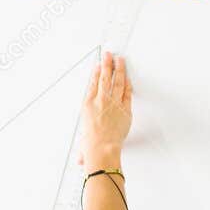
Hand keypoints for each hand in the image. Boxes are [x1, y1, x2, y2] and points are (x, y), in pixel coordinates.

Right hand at [79, 51, 131, 170]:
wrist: (102, 148)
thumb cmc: (91, 145)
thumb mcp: (82, 138)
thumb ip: (85, 140)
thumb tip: (82, 155)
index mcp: (88, 104)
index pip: (93, 82)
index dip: (96, 71)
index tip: (98, 65)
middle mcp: (100, 100)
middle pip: (105, 77)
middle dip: (107, 63)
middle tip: (109, 55)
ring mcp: (114, 103)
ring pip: (117, 81)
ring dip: (119, 68)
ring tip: (120, 60)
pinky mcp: (125, 108)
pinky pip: (127, 92)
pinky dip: (127, 84)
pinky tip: (127, 77)